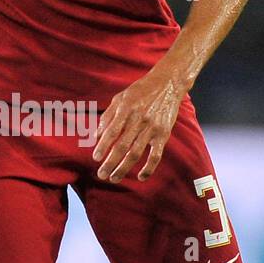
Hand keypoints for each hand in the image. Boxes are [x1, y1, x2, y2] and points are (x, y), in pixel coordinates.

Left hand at [92, 64, 185, 182]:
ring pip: (136, 153)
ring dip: (124, 168)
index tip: (95, 158)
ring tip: (114, 178)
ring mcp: (152, 128)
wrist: (168, 84)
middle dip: (110, 162)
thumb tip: (96, 136)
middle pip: (122, 146)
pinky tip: (140, 177)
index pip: (112, 132)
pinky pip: (156, 155)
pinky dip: (149, 168)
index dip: (102, 146)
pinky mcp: (163, 134)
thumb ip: (107, 116)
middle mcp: (139, 119)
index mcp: (126, 109)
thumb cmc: (140, 91)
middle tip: (102, 174)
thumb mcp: (120, 98)